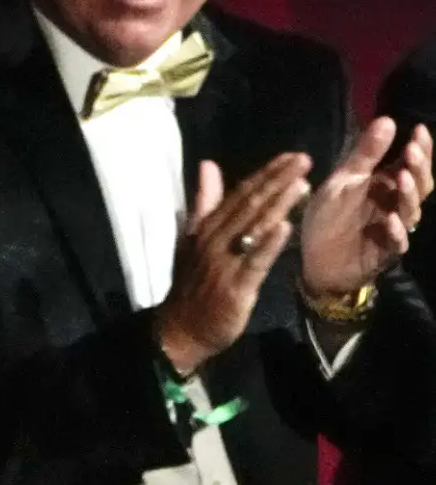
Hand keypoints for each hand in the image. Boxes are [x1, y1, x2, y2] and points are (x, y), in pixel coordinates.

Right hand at [156, 154, 309, 374]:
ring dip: (277, 205)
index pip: (238, 194)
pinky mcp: (235, 287)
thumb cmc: (192, 283)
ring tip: (302, 184)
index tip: (289, 156)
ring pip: (253, 229)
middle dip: (276, 181)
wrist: (181, 328)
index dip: (265, 174)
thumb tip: (208, 165)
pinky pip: (253, 262)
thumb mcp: (193, 238)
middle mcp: (214, 241)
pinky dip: (268, 244)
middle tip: (303, 160)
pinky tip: (285, 227)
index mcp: (206, 228)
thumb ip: (205, 202)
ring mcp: (224, 263)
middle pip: (248, 206)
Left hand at [300, 117, 433, 298]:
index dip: (421, 148)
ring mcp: (394, 228)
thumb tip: (388, 120)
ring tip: (402, 180)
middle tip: (412, 152)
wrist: (312, 259)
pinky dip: (396, 231)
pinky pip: (398, 242)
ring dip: (409, 196)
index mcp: (386, 184)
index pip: (411, 164)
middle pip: (420, 185)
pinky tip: (390, 221)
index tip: (419, 130)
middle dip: (419, 168)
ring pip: (413, 211)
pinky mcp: (386, 252)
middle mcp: (395, 204)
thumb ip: (365, 155)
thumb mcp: (342, 181)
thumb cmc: (328, 217)